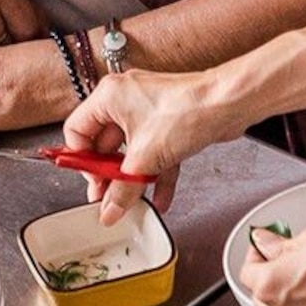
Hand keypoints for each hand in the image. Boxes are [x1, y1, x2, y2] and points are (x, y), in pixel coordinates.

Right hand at [65, 67, 240, 224]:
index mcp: (108, 97)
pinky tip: (160, 196)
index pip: (77, 131)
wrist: (228, 104)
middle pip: (104, 143)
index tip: (92, 182)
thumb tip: (110, 208)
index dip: (82, 160)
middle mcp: (125, 99)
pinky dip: (155, 172)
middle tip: (109, 197)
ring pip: (132, 150)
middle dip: (110, 175)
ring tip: (133, 201)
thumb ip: (122, 188)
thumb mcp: (145, 157)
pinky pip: (153, 150)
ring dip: (134, 177)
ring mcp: (148, 110)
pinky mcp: (168, 121)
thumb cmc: (188, 109)